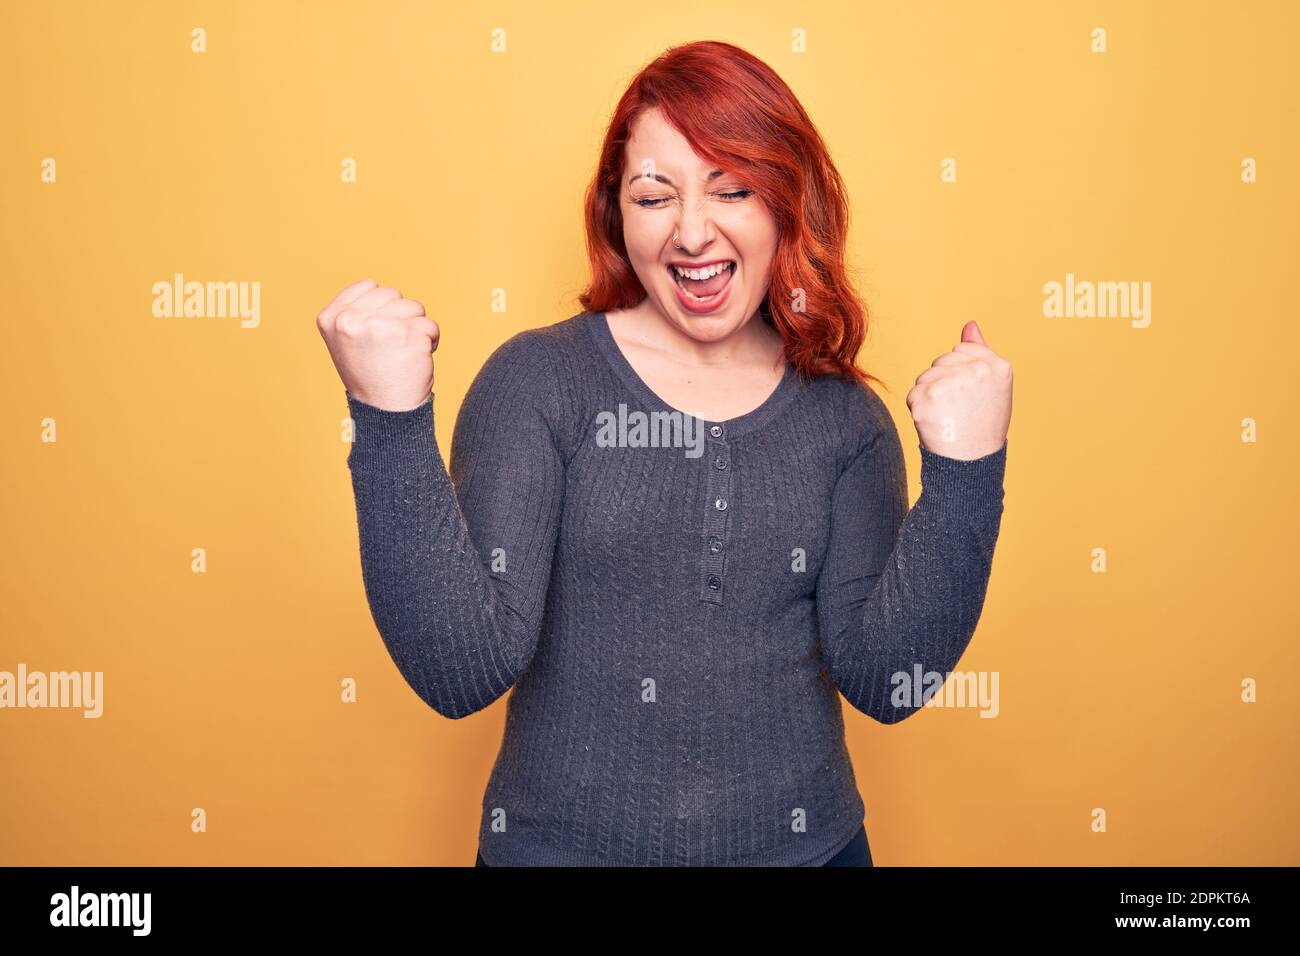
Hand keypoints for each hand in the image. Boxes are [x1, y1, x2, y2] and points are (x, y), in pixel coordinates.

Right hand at [316, 278, 439, 411]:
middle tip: (390, 348)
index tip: (375, 337)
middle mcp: (350, 320)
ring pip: (414, 307)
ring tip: (402, 353)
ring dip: (416, 328)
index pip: (370, 286)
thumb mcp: (345, 340)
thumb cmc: (371, 376)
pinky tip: (416, 359)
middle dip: (400, 317)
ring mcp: (378, 327)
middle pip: (394, 294)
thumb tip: (374, 286)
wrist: (385, 413)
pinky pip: (430, 326)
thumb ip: (354, 311)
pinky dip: (431, 341)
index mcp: (330, 318)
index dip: (381, 310)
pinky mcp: (407, 336)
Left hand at [905, 320, 1011, 459]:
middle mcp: (976, 371)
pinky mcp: (926, 398)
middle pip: (941, 362)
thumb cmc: (983, 426)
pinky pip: (914, 394)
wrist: (971, 465)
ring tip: (949, 418)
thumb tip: (970, 324)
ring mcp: (950, 383)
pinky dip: (919, 410)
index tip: (972, 397)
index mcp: (998, 366)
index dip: (961, 375)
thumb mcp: (993, 386)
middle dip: (944, 383)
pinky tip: (936, 424)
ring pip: (925, 377)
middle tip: (960, 411)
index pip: (962, 351)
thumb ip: (981, 352)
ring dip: (930, 396)